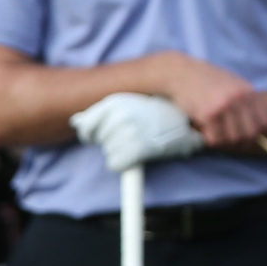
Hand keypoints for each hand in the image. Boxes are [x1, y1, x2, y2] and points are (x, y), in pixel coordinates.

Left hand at [71, 92, 203, 171]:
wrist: (191, 114)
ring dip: (122, 151)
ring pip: (109, 152)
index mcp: (116, 102)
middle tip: (134, 135)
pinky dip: (124, 163)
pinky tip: (138, 156)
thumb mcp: (130, 102)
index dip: (90, 133)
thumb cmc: (160, 110)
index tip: (97, 136)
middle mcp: (121, 114)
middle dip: (112, 141)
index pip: (85, 125)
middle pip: (98, 140)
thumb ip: (99, 112)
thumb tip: (75, 121)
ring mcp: (130, 131)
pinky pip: (117, 163)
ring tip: (141, 142)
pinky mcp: (138, 148)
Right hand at [155, 52, 266, 147]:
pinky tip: (204, 133)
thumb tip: (254, 123)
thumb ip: (243, 99)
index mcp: (248, 91)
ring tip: (215, 135)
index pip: (266, 121)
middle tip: (229, 140)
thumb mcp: (231, 83)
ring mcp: (224, 106)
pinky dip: (210, 140)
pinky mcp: (208, 114)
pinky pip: (215, 139)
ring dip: (224, 142)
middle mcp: (239, 98)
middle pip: (251, 133)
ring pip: (233, 139)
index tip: (246, 136)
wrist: (179, 72)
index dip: (257, 132)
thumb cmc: (204, 79)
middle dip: (241, 141)